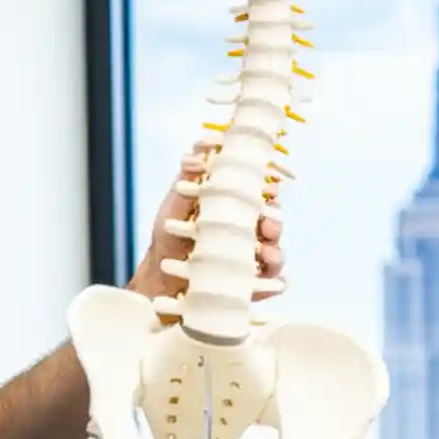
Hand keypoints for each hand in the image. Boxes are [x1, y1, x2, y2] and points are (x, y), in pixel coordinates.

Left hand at [128, 141, 284, 301]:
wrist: (162, 279)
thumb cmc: (169, 235)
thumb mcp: (174, 204)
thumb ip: (187, 180)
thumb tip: (197, 155)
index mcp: (236, 205)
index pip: (261, 193)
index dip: (269, 190)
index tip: (269, 190)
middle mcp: (249, 229)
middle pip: (274, 222)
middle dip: (275, 223)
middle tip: (267, 226)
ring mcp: (254, 257)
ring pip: (277, 251)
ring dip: (277, 253)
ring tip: (267, 257)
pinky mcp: (253, 283)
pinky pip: (272, 282)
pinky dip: (274, 282)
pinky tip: (271, 283)